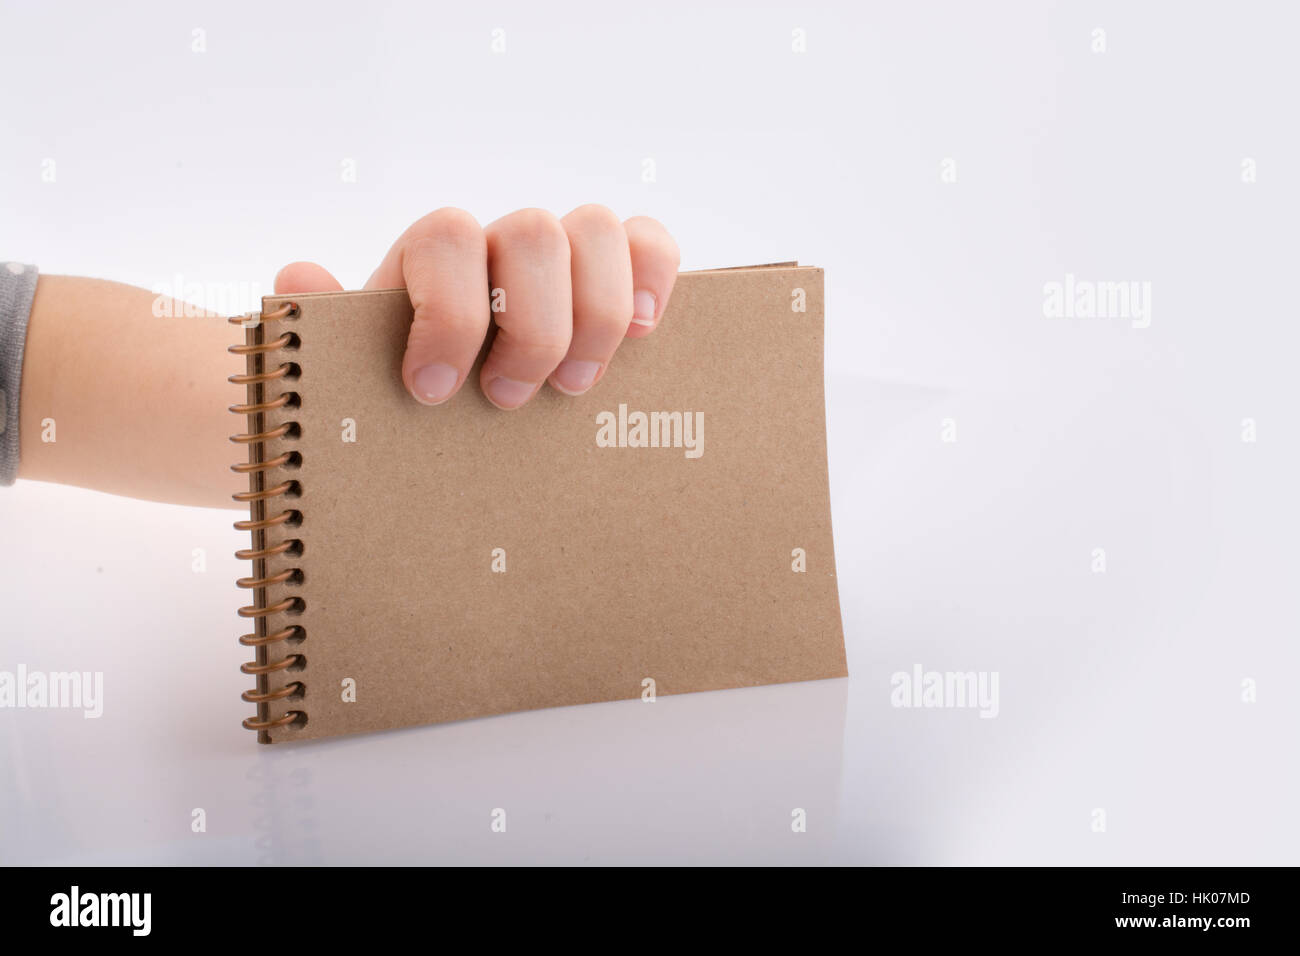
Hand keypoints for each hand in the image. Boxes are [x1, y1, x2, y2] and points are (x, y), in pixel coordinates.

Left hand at [274, 206, 679, 408]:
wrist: (444, 404)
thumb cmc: (406, 388)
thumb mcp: (356, 370)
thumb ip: (326, 327)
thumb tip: (297, 278)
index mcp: (435, 257)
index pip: (449, 236)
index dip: (448, 314)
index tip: (432, 391)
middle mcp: (501, 243)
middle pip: (535, 233)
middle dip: (532, 328)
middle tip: (508, 402)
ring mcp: (562, 255)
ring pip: (597, 229)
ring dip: (595, 315)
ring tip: (575, 388)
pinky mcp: (617, 277)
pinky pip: (650, 244)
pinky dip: (653, 278)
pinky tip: (640, 334)